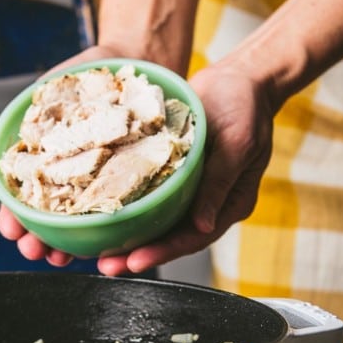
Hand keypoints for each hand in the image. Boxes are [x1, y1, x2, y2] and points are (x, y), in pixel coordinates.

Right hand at [0, 43, 127, 267]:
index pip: (25, 195)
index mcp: (47, 158)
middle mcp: (72, 174)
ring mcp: (102, 181)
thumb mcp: (59, 86)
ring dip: (68, 245)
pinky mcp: (134, 184)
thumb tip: (23, 133)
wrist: (137, 62)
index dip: (15, 215)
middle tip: (33, 251)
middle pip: (50, 218)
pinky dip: (109, 231)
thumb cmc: (93, 72)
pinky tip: (104, 247)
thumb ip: (40, 109)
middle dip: (38, 240)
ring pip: (81, 223)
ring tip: (59, 258)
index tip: (11, 230)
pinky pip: (121, 212)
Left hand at [98, 59, 275, 274]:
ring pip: (156, 220)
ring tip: (95, 250)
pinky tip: (101, 211)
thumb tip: (202, 226)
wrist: (238, 77)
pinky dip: (126, 204)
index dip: (163, 251)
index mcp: (228, 203)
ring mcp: (189, 189)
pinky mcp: (171, 172)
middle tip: (105, 265)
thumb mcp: (238, 144)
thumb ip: (219, 184)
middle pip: (169, 236)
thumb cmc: (246, 107)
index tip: (134, 261)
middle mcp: (206, 202)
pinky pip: (148, 193)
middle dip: (137, 253)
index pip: (194, 237)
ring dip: (127, 235)